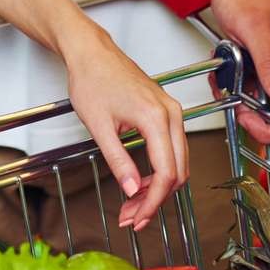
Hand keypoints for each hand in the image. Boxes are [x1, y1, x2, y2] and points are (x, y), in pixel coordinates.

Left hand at [62, 21, 188, 233]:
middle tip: (133, 216)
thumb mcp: (99, 126)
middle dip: (156, 199)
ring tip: (132, 204)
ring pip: (178, 161)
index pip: (166, 173)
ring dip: (157, 187)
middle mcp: (171, 113)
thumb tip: (131, 191)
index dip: (152, 202)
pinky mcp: (165, 110)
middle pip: (178, 171)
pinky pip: (172, 148)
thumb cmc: (92, 78)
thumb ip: (118, 161)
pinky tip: (139, 182)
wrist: (91, 51)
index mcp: (156, 118)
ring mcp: (170, 110)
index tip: (137, 217)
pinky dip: (159, 169)